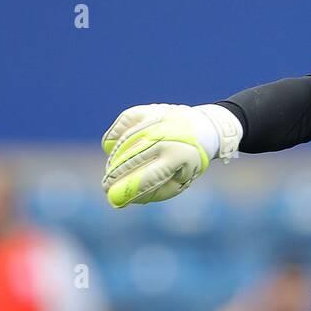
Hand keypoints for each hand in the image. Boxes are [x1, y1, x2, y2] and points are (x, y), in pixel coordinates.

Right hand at [100, 103, 240, 207]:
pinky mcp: (148, 110)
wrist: (204, 129)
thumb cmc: (188, 161)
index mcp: (177, 157)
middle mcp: (165, 137)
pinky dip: (115, 135)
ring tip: (110, 172)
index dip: (128, 190)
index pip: (147, 177)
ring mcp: (155, 121)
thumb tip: (125, 198)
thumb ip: (155, 191)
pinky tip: (110, 147)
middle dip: (115, 176)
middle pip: (131, 160)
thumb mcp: (180, 180)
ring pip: (125, 142)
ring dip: (114, 160)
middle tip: (106, 187)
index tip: (114, 199)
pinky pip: (125, 121)